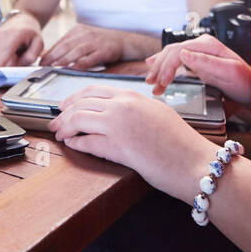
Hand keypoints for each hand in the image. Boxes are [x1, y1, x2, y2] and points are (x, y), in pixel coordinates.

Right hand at [0, 16, 43, 65]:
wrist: (21, 20)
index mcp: (14, 34)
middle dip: (14, 62)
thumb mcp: (39, 42)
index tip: (0, 75)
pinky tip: (9, 48)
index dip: (2, 67)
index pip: (4, 55)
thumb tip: (20, 65)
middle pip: (4, 62)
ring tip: (15, 49)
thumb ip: (32, 55)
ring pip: (0, 61)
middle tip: (21, 52)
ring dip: (9, 59)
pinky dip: (3, 56)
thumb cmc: (30, 31)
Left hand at [39, 24, 125, 68]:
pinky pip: (90, 58)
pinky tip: (73, 69)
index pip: (61, 42)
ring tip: (55, 67)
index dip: (50, 52)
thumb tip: (52, 57)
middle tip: (44, 66)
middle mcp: (86, 34)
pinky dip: (81, 64)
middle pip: (66, 46)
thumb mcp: (85, 39)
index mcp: (78, 30)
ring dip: (64, 60)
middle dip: (53, 57)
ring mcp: (95, 42)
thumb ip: (71, 46)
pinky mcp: (104, 50)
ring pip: (76, 51)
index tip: (41, 61)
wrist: (125, 41)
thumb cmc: (101, 43)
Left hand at [49, 85, 215, 201]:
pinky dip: (75, 144)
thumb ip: (135, 109)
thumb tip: (114, 114)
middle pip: (81, 103)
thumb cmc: (181, 143)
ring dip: (65, 128)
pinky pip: (86, 142)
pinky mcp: (117, 146)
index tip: (65, 106)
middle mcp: (124, 105)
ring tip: (61, 135)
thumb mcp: (158, 114)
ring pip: (79, 119)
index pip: (95, 89)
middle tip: (55, 122)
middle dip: (63, 113)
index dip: (74, 98)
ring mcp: (119, 124)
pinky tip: (72, 146)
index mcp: (135, 95)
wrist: (195, 162)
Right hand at [144, 34, 250, 103]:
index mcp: (207, 45)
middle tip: (152, 84)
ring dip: (159, 68)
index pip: (178, 52)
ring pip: (171, 55)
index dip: (167, 67)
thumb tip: (184, 54)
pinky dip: (164, 65)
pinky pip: (176, 59)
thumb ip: (206, 63)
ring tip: (151, 82)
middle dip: (159, 68)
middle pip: (171, 52)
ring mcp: (199, 51)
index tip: (162, 84)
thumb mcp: (228, 73)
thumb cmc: (244, 83)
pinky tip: (154, 66)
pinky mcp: (198, 60)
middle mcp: (201, 45)